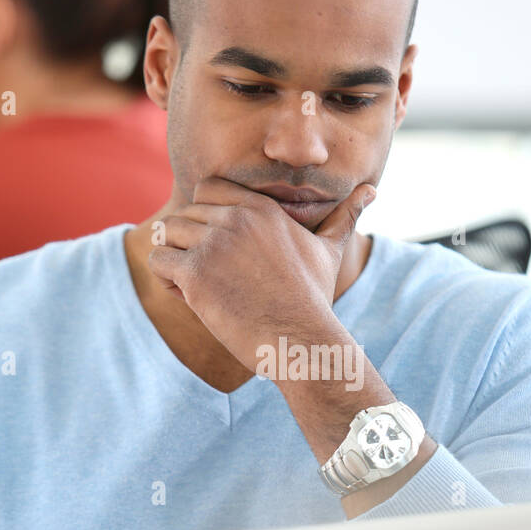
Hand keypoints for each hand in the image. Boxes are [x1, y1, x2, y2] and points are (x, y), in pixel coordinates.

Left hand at [147, 177, 375, 371]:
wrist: (301, 340)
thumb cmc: (313, 299)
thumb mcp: (330, 251)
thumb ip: (345, 216)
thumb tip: (371, 191)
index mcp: (261, 208)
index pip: (208, 188)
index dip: (204, 214)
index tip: (217, 244)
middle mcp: (236, 218)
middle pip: (185, 214)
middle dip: (189, 243)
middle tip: (210, 276)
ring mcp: (214, 244)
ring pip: (167, 234)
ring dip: (175, 260)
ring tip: (198, 286)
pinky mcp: (195, 274)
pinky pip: (159, 262)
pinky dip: (166, 280)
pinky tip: (190, 298)